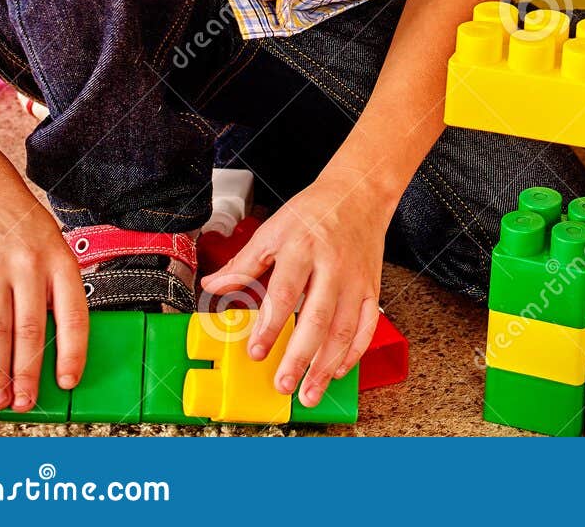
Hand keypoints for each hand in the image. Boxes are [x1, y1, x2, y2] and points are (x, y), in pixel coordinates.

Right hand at [0, 190, 88, 412]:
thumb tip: (57, 349)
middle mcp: (31, 267)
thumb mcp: (58, 255)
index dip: (72, 351)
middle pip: (30, 328)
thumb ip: (57, 296)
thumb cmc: (30, 235)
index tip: (68, 381)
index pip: (73, 315)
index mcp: (62, 265)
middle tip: (25, 403)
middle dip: (28, 371)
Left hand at [199, 173, 384, 406]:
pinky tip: (337, 369)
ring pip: (344, 328)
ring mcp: (355, 280)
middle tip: (282, 384)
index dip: (270, 325)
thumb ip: (243, 263)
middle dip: (300, 356)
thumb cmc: (314, 211)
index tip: (256, 352)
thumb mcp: (273, 230)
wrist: (359, 194)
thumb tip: (212, 287)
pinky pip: (367, 325)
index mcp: (303, 248)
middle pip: (318, 317)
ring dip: (326, 364)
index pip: (285, 292)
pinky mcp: (372, 287)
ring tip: (310, 391)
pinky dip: (354, 351)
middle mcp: (332, 266)